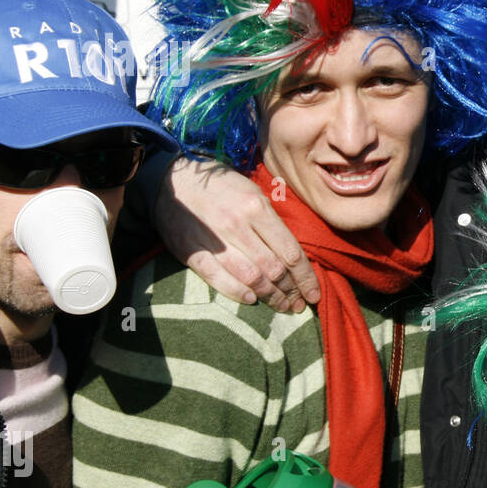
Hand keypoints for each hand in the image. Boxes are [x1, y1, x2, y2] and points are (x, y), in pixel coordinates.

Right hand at [153, 157, 319, 311]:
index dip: (305, 277)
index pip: (290, 251)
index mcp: (256, 208)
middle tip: (298, 304)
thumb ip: (272, 221)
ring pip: (251, 278)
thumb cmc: (220, 187)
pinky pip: (219, 280)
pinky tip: (252, 299)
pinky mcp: (192, 253)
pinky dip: (238, 293)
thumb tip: (294, 254)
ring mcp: (214, 241)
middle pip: (274, 269)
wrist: (172, 181)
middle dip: (291, 291)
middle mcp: (237, 225)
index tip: (314, 294)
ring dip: (271, 297)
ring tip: (282, 306)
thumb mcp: (252, 192)